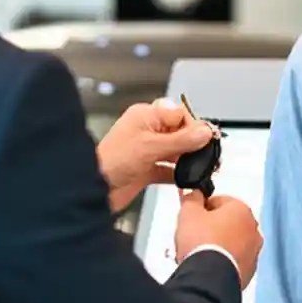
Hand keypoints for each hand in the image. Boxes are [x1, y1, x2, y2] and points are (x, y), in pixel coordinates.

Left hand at [97, 98, 215, 212]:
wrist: (93, 189)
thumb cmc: (112, 161)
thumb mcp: (151, 147)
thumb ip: (181, 140)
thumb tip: (205, 131)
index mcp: (145, 116)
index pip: (179, 114)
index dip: (193, 125)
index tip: (206, 138)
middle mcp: (146, 131)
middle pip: (179, 132)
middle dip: (194, 143)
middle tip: (208, 153)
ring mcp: (146, 151)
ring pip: (175, 151)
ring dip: (189, 159)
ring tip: (204, 166)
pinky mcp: (145, 170)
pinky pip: (168, 169)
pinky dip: (179, 174)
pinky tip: (188, 179)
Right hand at [175, 189, 262, 288]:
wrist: (209, 278)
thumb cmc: (201, 241)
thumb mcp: (188, 212)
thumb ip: (191, 198)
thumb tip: (193, 193)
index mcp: (241, 209)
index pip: (218, 200)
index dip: (201, 208)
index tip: (191, 217)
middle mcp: (253, 229)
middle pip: (227, 222)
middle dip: (211, 228)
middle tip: (193, 236)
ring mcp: (254, 252)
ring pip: (232, 243)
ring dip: (218, 245)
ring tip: (198, 253)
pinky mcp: (249, 272)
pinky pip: (233, 261)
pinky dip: (223, 261)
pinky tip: (208, 266)